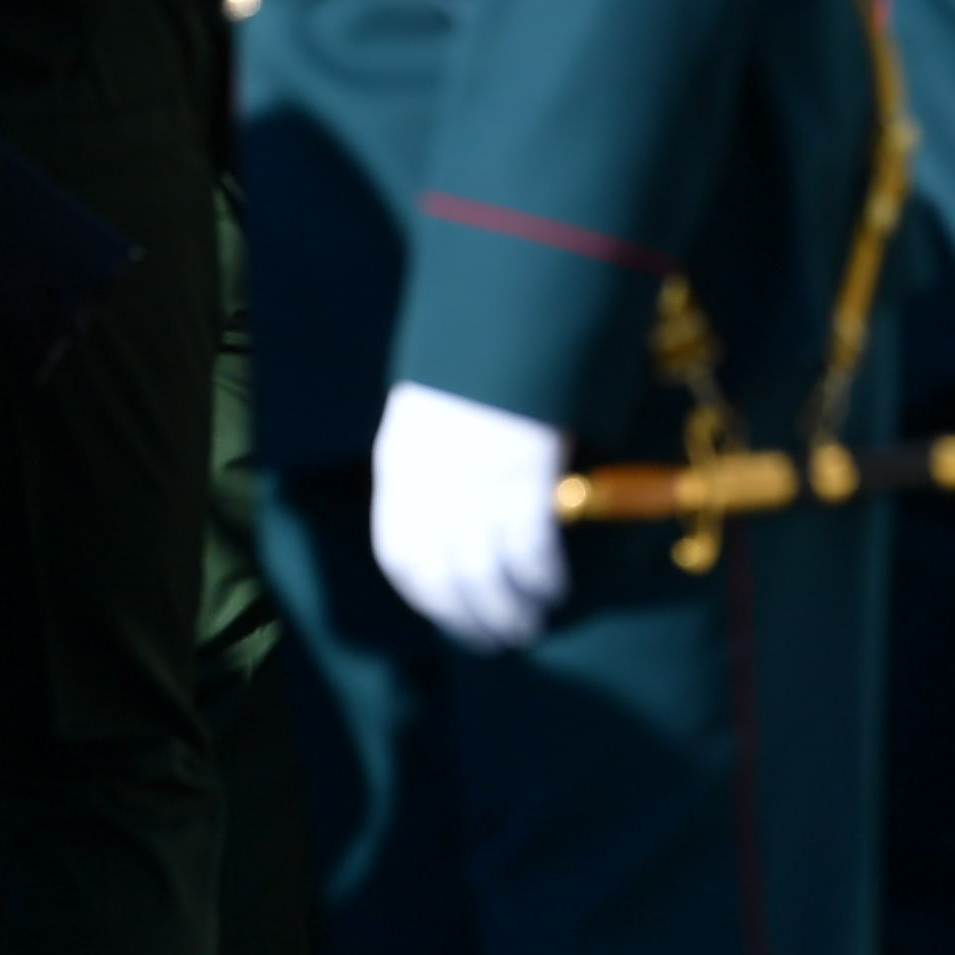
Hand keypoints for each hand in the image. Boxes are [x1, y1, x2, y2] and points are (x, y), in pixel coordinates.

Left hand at [369, 383, 570, 651]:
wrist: (510, 314)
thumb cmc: (477, 359)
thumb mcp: (429, 410)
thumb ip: (430, 462)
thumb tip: (452, 516)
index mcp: (401, 466)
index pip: (401, 555)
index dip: (426, 596)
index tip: (451, 616)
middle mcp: (430, 484)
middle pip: (443, 576)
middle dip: (469, 619)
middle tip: (496, 640)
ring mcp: (477, 482)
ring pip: (484, 574)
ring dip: (506, 611)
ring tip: (528, 627)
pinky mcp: (525, 474)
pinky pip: (529, 547)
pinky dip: (540, 577)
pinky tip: (553, 590)